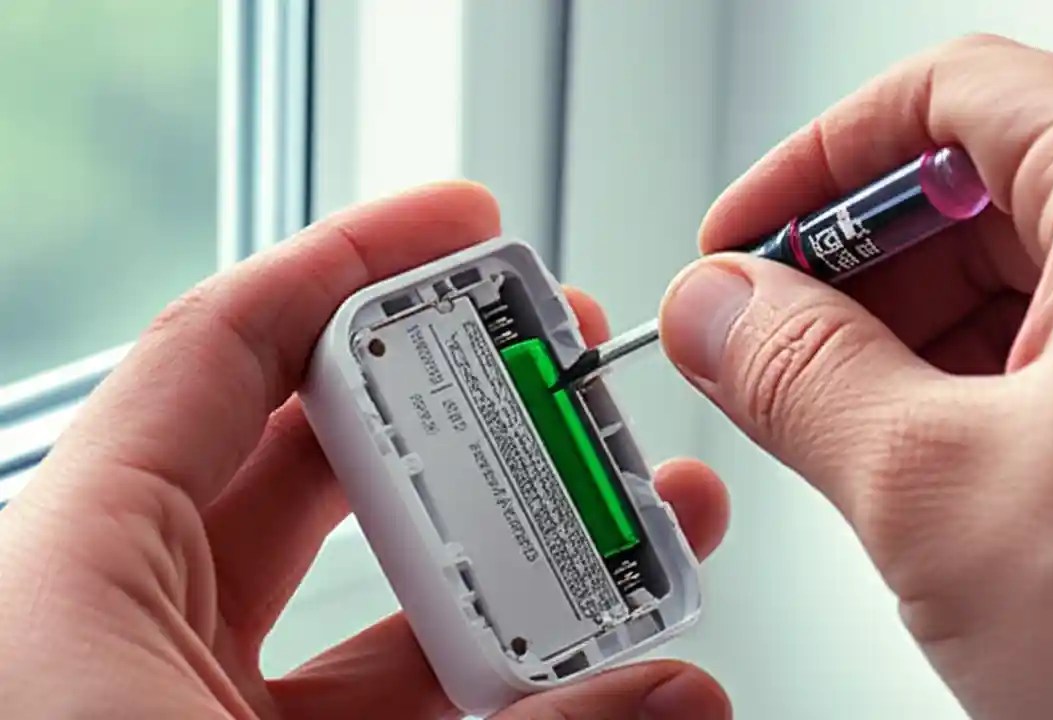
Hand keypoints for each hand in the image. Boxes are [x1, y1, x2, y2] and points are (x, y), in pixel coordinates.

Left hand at [0, 184, 730, 719]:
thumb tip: (673, 693)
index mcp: (65, 578)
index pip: (227, 357)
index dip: (356, 266)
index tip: (472, 229)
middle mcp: (118, 637)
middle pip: (321, 465)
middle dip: (464, 411)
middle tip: (575, 375)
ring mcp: (185, 716)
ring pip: (370, 606)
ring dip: (510, 570)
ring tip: (644, 534)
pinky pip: (378, 705)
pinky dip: (490, 694)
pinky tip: (605, 689)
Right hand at [659, 34, 1052, 718]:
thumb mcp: (941, 494)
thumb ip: (798, 375)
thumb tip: (718, 311)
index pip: (952, 98)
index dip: (817, 164)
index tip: (743, 243)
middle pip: (986, 186)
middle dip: (853, 269)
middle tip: (763, 347)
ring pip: (1024, 279)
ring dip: (905, 345)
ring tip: (833, 427)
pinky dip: (972, 397)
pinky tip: (921, 467)